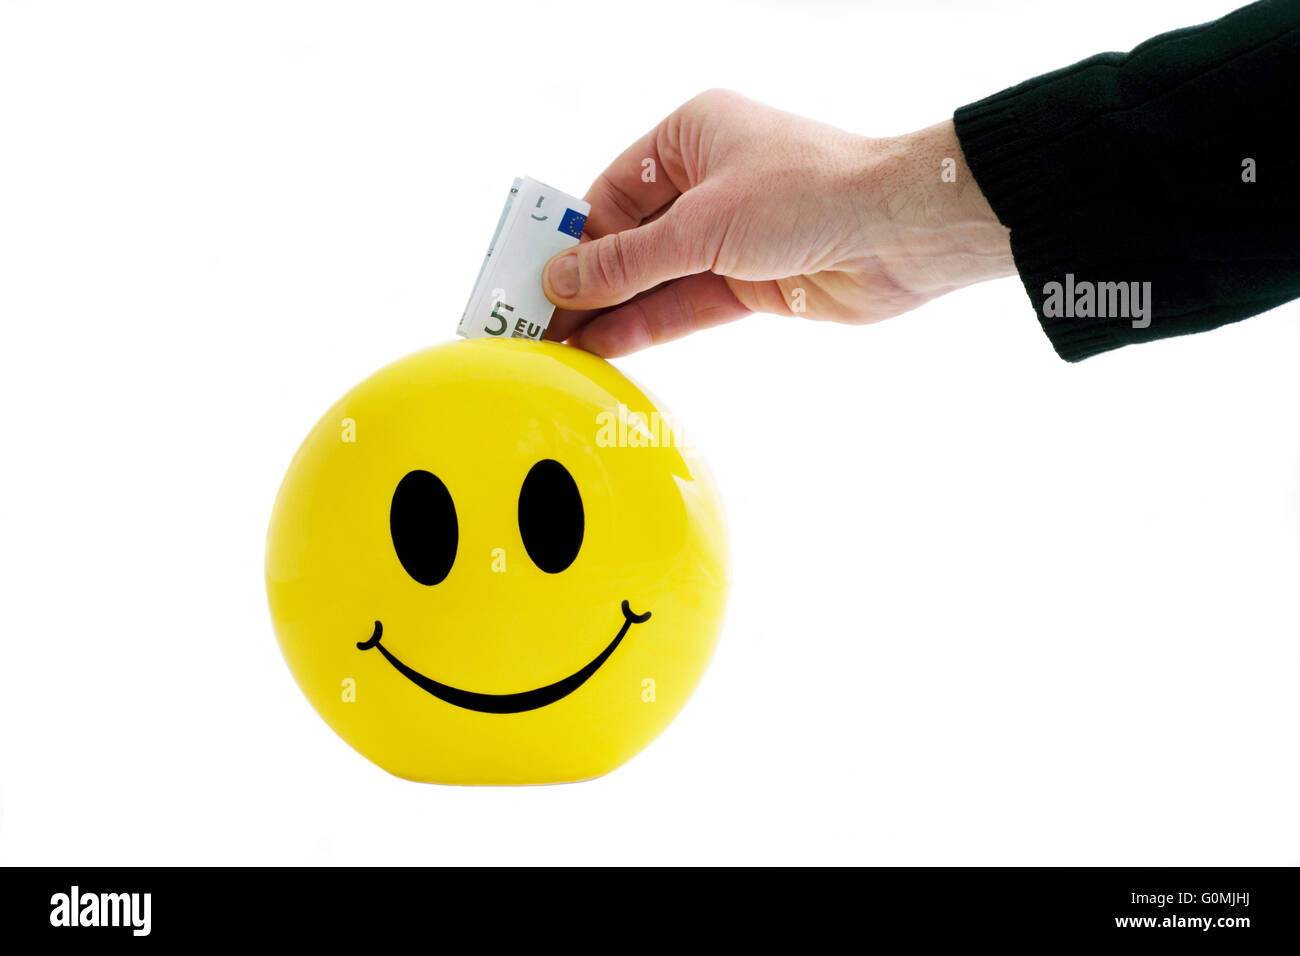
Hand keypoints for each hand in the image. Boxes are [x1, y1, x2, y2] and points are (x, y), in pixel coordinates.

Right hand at [543, 88, 1015, 356]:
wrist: (902, 230)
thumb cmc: (811, 192)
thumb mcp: (702, 225)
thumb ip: (629, 262)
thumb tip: (562, 280)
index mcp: (689, 137)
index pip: (608, 193)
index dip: (568, 240)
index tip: (531, 281)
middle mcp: (706, 182)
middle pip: (628, 239)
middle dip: (586, 283)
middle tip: (537, 323)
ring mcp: (728, 234)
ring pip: (655, 278)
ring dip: (612, 312)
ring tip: (560, 347)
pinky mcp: (750, 279)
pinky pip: (686, 304)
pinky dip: (649, 325)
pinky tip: (606, 347)